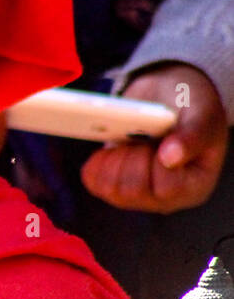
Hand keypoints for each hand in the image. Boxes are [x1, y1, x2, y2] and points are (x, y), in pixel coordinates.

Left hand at [81, 63, 227, 212]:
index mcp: (195, 185)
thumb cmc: (192, 108)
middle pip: (133, 191)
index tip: (159, 139)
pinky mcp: (115, 186)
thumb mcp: (202, 114)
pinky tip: (106, 149)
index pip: (167, 188)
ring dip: (113, 160)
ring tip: (127, 141)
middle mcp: (167, 198)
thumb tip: (170, 158)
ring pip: (111, 190)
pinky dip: (95, 164)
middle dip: (131, 157)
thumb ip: (193, 136)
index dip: (154, 162)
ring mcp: (139, 195)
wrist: (166, 100)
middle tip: (144, 137)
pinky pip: (96, 185)